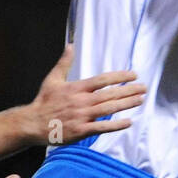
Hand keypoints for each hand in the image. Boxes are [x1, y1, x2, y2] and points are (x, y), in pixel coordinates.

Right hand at [24, 45, 145, 146]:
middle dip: (129, 90)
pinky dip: (116, 125)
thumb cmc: (43, 101)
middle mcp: (82, 101)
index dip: (120, 77)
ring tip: (140, 100)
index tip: (133, 75)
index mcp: (77, 88)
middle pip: (110, 94)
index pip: (103, 80)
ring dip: (126, 104)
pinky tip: (128, 122)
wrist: (33, 123)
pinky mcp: (81, 130)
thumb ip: (64, 63)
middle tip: (144, 88)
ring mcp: (82, 116)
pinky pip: (102, 127)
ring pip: (109, 109)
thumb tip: (70, 46)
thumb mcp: (53, 79)